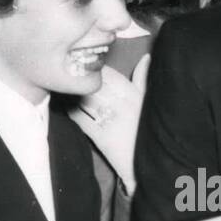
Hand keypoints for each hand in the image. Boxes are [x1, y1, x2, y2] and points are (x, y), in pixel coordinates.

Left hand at [67, 57, 148, 192]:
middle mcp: (123, 106)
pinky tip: (70, 109)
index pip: (110, 75)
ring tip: (70, 92)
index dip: (97, 71)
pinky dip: (72, 112)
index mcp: (135, 95)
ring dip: (75, 95)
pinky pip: (81, 119)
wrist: (150, 163)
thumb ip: (144, 80)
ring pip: (86, 100)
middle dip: (83, 81)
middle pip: (95, 86)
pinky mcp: (101, 138)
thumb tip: (146, 57)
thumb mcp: (149, 102)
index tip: (89, 68)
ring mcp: (111, 122)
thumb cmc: (148, 130)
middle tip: (73, 77)